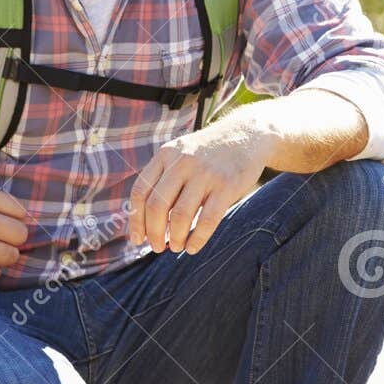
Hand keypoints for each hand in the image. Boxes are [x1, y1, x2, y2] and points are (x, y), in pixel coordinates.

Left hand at [129, 122, 267, 253]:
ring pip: (180, 215)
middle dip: (154, 233)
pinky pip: (208, 220)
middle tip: (156, 248)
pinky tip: (193, 247)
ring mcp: (205, 173)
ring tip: (176, 247)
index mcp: (166, 155)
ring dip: (175, 238)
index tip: (137, 238)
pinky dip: (198, 239)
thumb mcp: (181, 154)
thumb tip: (147, 223)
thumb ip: (164, 179)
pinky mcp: (227, 185)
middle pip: (157, 206)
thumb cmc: (209, 154)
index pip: (140, 192)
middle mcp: (183, 162)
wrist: (247, 135)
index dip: (136, 220)